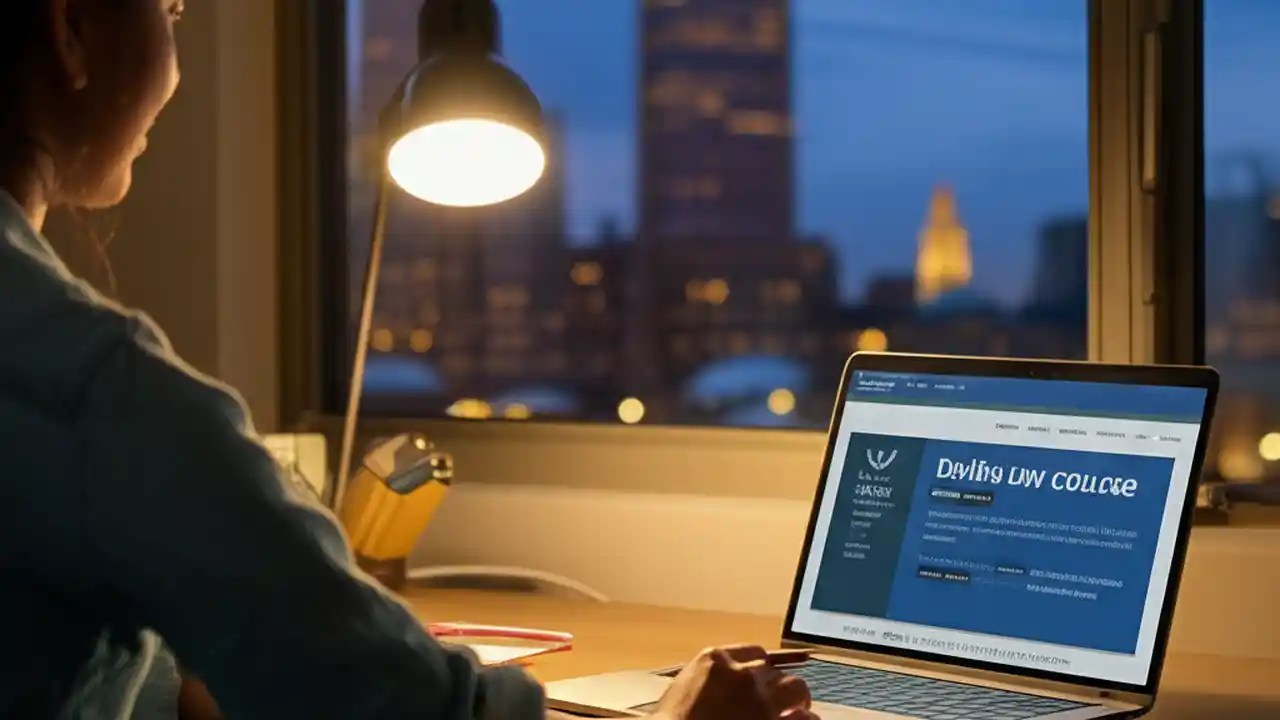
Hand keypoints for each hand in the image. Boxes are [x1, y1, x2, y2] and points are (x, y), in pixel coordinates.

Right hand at [652, 645, 817, 719]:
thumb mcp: (682, 689)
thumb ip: (708, 680)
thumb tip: (725, 687)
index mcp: (715, 660)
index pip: (754, 653)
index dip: (762, 667)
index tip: (764, 678)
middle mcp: (741, 674)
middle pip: (775, 670)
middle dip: (778, 685)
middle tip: (780, 699)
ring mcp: (760, 701)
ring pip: (795, 686)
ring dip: (796, 698)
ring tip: (797, 709)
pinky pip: (804, 717)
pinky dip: (806, 718)